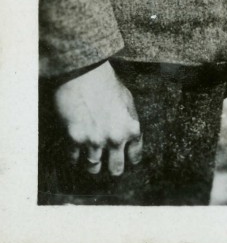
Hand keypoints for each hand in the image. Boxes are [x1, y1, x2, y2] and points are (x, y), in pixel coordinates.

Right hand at [53, 61, 142, 176]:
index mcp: (132, 128)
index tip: (126, 158)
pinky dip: (74, 157)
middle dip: (112, 167)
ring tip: (90, 156)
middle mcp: (115, 138)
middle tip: (108, 164)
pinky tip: (75, 149)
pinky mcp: (75, 140)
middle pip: (116, 169)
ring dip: (91, 163)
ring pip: (93, 168)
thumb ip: (128, 121)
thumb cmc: (107, 82)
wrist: (85, 73)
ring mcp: (95, 141)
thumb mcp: (127, 100)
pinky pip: (74, 160)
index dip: (130, 158)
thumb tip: (127, 136)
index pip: (136, 156)